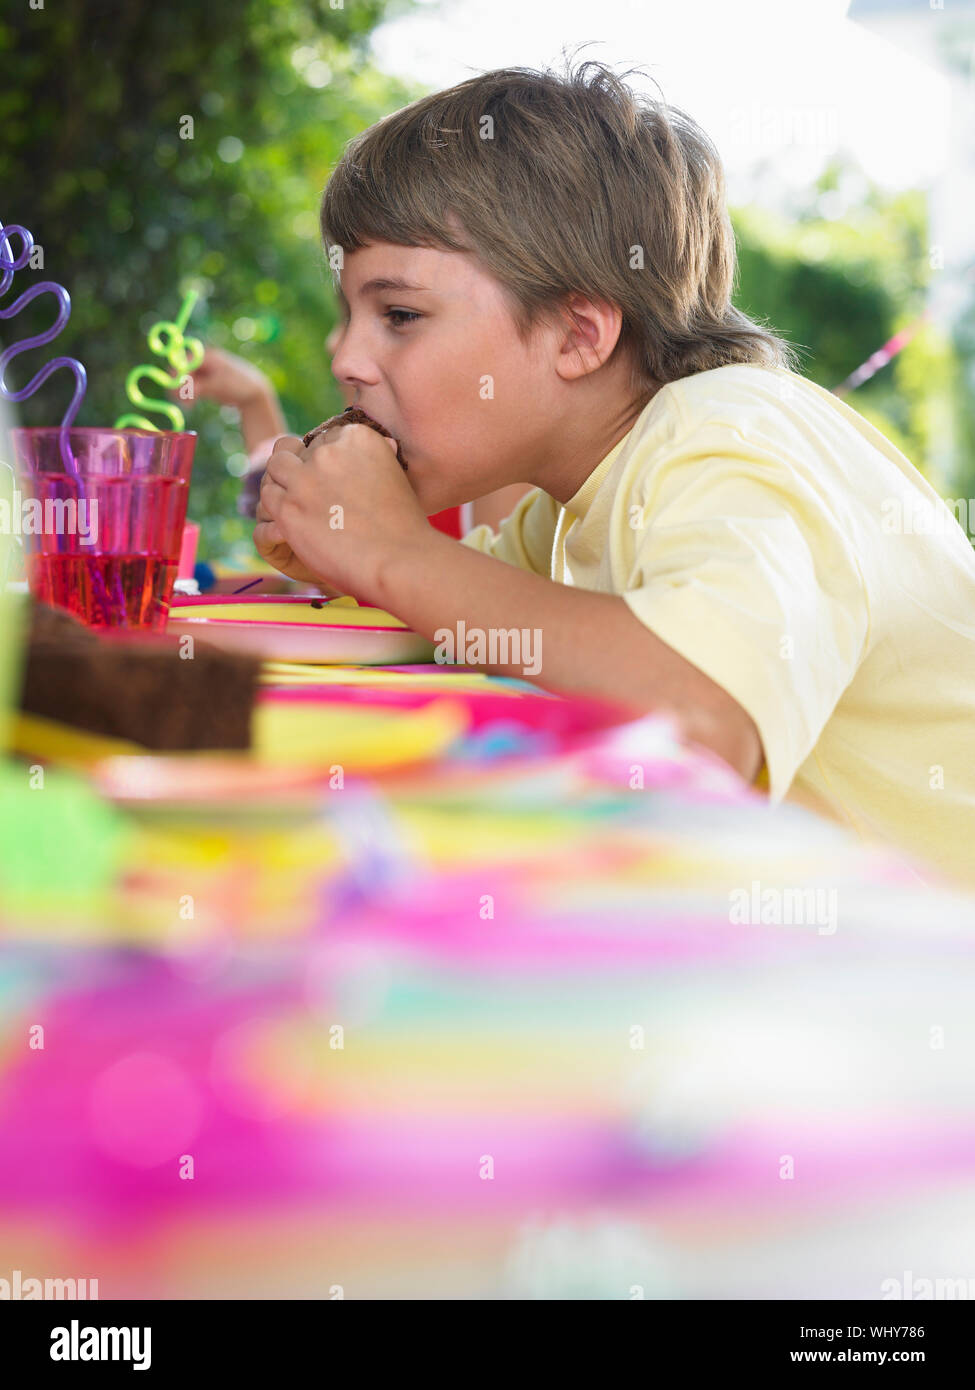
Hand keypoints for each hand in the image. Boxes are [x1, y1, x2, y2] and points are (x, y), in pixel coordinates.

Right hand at [177, 346, 273, 409]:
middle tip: (179, 400)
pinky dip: (190, 395)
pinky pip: (193, 388)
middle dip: (180, 385)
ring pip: (187, 381)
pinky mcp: (207, 383)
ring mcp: (205, 372)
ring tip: (187, 405)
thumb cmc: (238, 384)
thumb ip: (198, 387)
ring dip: (184, 392)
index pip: (185, 362)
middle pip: (184, 371)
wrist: (254, 392)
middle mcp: (204, 362)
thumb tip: (181, 390)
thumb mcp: (217, 386)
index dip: (178, 375)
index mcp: (207, 356)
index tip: (174, 389)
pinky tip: (190, 405)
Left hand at [258, 424, 427, 604]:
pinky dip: (277, 506)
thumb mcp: (396, 475)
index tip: (332, 480)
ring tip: (298, 503)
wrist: (397, 561)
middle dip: (303, 470)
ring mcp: (305, 479)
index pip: (325, 438)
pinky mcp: (289, 508)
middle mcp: (328, 452)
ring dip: (284, 483)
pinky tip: (291, 520)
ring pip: (277, 466)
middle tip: (314, 495)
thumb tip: (387, 444)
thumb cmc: (403, 526)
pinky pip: (268, 495)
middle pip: (299, 450)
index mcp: (357, 438)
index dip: (325, 459)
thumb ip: (379, 457)